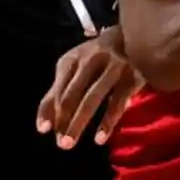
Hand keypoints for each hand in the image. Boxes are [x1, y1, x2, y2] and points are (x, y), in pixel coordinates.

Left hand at [37, 26, 142, 148]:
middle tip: (60, 144)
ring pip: (91, 99)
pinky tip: (99, 139)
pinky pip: (117, 103)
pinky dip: (107, 122)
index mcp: (72, 59)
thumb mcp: (76, 67)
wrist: (136, 35)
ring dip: (78, 122)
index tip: (45, 131)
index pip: (57, 89)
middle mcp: (90, 60)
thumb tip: (43, 127)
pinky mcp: (131, 77)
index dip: (50, 111)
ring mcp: (112, 68)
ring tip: (70, 143)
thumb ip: (58, 92)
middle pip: (71, 94)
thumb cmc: (100, 56)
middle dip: (63, 120)